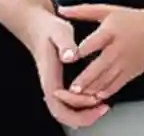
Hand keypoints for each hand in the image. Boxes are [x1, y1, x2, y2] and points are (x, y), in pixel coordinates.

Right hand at [25, 13, 108, 127]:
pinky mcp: (62, 85)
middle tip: (104, 109)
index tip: (95, 99)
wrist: (38, 27)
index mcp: (49, 76)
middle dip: (83, 116)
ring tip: (105, 107)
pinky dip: (84, 107)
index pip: (59, 100)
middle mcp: (51, 86)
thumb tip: (70, 56)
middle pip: (62, 113)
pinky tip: (99, 99)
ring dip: (85, 114)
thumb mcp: (59, 31)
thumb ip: (65, 43)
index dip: (77, 103)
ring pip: (66, 111)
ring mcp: (56, 87)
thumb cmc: (50, 29)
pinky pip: (71, 103)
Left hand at [60, 3, 143, 100]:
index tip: (68, 57)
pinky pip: (118, 84)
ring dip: (93, 88)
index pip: (93, 43)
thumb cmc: (130, 19)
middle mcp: (118, 48)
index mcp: (111, 31)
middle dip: (86, 78)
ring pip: (108, 78)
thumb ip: (82, 12)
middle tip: (72, 88)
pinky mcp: (132, 71)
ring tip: (79, 95)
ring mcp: (126, 61)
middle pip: (100, 65)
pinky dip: (106, 91)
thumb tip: (61, 9)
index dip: (80, 51)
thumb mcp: (107, 11)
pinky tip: (96, 95)